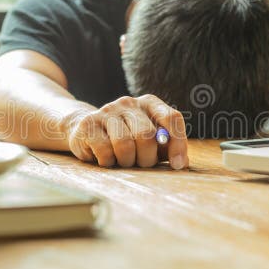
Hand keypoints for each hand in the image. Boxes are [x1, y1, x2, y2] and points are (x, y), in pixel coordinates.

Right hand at [65, 94, 188, 168]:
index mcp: (149, 103)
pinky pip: (105, 151)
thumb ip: (166, 149)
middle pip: (147, 135)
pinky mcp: (88, 124)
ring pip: (125, 144)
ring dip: (126, 161)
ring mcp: (107, 110)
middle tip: (141, 164)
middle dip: (147, 158)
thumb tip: (181, 162)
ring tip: (122, 161)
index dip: (178, 143)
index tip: (177, 165)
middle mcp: (129, 103)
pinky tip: (106, 158)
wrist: (87, 132)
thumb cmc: (127, 141)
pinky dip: (108, 162)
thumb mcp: (150, 143)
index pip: (171, 118)